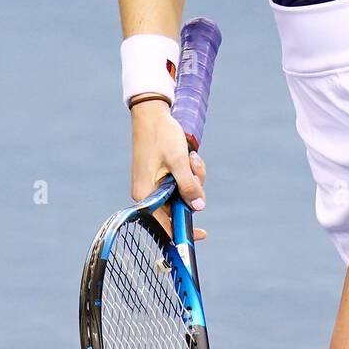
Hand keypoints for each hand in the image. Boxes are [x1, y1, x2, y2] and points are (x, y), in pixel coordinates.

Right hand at [130, 99, 207, 241]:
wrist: (152, 114)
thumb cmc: (162, 136)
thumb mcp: (179, 161)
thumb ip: (189, 186)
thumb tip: (198, 208)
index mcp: (146, 195)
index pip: (164, 224)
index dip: (183, 231)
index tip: (203, 234)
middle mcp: (148, 193)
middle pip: (178, 207)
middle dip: (193, 190)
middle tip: (194, 168)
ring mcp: (154, 185)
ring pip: (182, 193)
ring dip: (193, 178)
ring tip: (190, 156)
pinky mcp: (160, 177)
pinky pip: (180, 183)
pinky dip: (189, 172)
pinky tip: (189, 155)